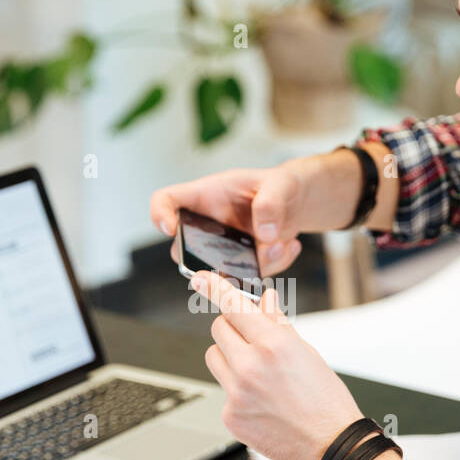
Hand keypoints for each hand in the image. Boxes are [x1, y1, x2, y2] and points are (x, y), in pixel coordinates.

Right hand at [150, 165, 306, 276]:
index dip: (159, 214)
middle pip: (184, 248)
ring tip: (281, 243)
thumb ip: (272, 203)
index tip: (170, 228)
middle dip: (209, 258)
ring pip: (221, 270)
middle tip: (246, 249)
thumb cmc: (281, 185)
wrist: (300, 201)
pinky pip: (250, 275)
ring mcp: (224, 246)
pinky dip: (273, 265)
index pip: (168, 200)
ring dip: (255, 263)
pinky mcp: (243, 262)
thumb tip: (264, 233)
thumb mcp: (282, 183)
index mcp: (208, 195)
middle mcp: (210, 223)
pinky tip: (288, 245)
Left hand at [188, 269, 362, 459]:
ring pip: (214, 357)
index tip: (201, 278)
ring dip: (229, 356)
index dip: (214, 287)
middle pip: (219, 328)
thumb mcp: (306, 353)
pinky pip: (222, 388)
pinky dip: (236, 389)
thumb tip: (264, 300)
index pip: (233, 305)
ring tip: (257, 372)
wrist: (330, 446)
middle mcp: (250, 367)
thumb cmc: (326, 402)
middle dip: (234, 328)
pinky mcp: (230, 415)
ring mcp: (236, 393)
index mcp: (273, 345)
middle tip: (252, 339)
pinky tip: (260, 400)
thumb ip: (278, 324)